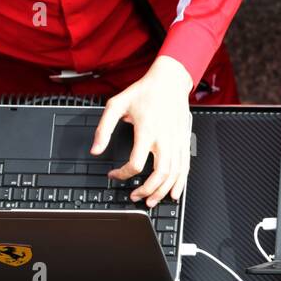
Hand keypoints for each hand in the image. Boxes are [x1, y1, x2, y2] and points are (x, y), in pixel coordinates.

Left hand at [92, 56, 194, 206]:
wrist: (170, 80)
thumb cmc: (144, 91)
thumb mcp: (116, 104)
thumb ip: (103, 128)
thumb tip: (96, 150)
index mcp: (147, 130)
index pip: (135, 163)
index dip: (122, 174)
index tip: (113, 174)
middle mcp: (164, 138)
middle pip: (159, 174)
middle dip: (147, 191)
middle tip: (135, 197)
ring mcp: (176, 140)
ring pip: (174, 174)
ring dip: (163, 191)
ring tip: (152, 200)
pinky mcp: (184, 140)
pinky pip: (185, 166)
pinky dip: (180, 182)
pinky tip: (174, 192)